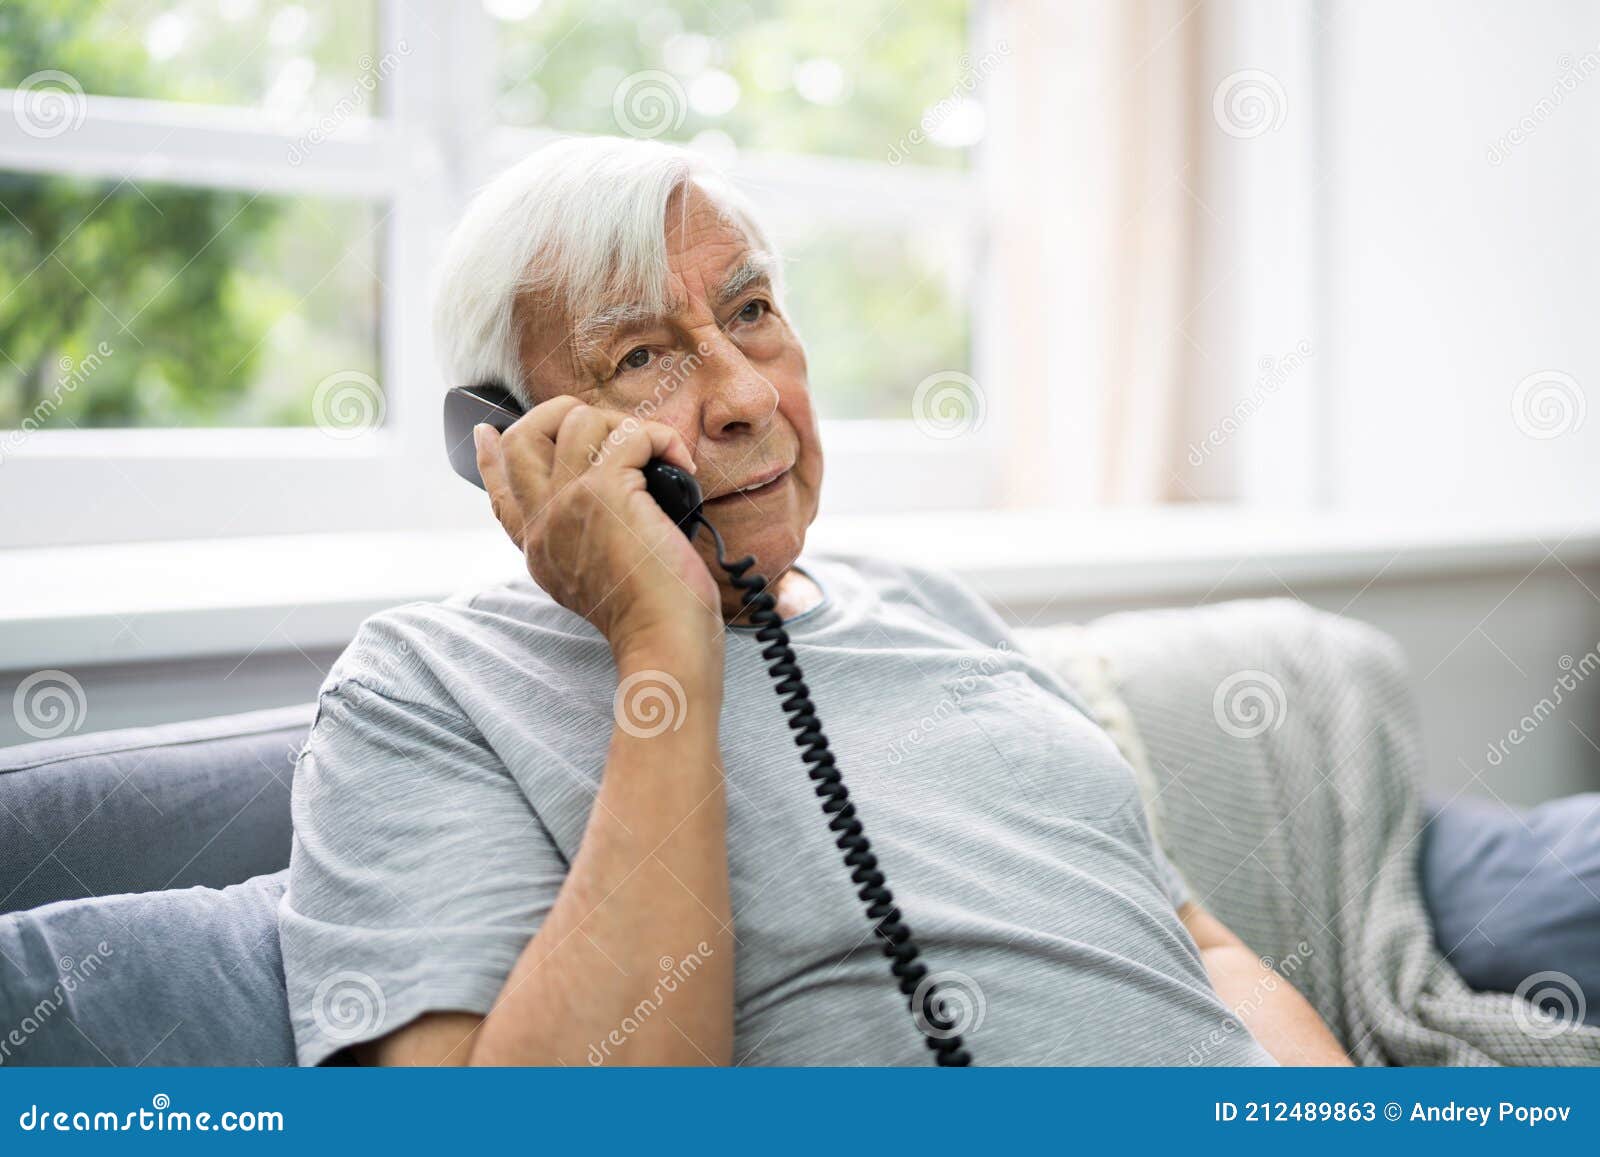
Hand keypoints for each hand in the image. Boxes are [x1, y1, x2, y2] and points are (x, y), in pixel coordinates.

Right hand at [475, 397, 721, 667]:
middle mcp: (543, 522)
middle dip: (564, 413)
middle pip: (522, 436)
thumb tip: (604, 499)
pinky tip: (682, 464)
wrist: (663, 643)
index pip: (497, 489)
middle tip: (613, 430)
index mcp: (538, 546)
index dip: (490, 456)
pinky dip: (661, 438)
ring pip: (578, 421)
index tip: (490, 432)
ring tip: (658, 453)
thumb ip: (580, 542)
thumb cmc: (650, 618)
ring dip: (624, 424)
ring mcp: (567, 503)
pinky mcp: (604, 493)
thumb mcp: (594, 582)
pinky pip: (629, 435)